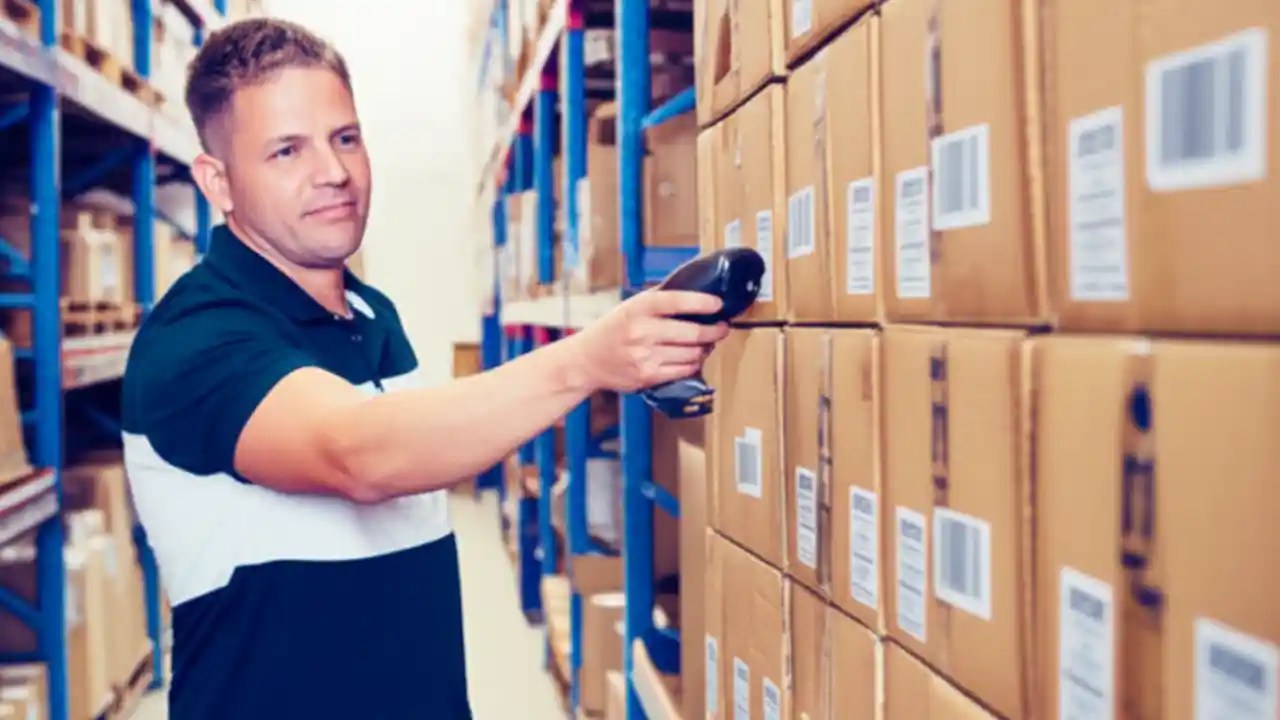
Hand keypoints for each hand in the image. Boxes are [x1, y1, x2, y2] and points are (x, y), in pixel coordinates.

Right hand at [570, 289, 730, 393]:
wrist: (586, 361)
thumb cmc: (612, 330)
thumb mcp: (630, 306)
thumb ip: (658, 299)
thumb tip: (694, 291)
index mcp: (638, 308)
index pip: (678, 301)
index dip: (703, 302)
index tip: (718, 304)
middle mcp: (642, 331)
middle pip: (693, 332)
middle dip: (715, 330)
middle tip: (722, 327)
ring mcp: (645, 356)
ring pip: (692, 353)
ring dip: (705, 348)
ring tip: (707, 342)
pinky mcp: (648, 376)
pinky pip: (684, 370)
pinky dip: (694, 363)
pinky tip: (694, 357)